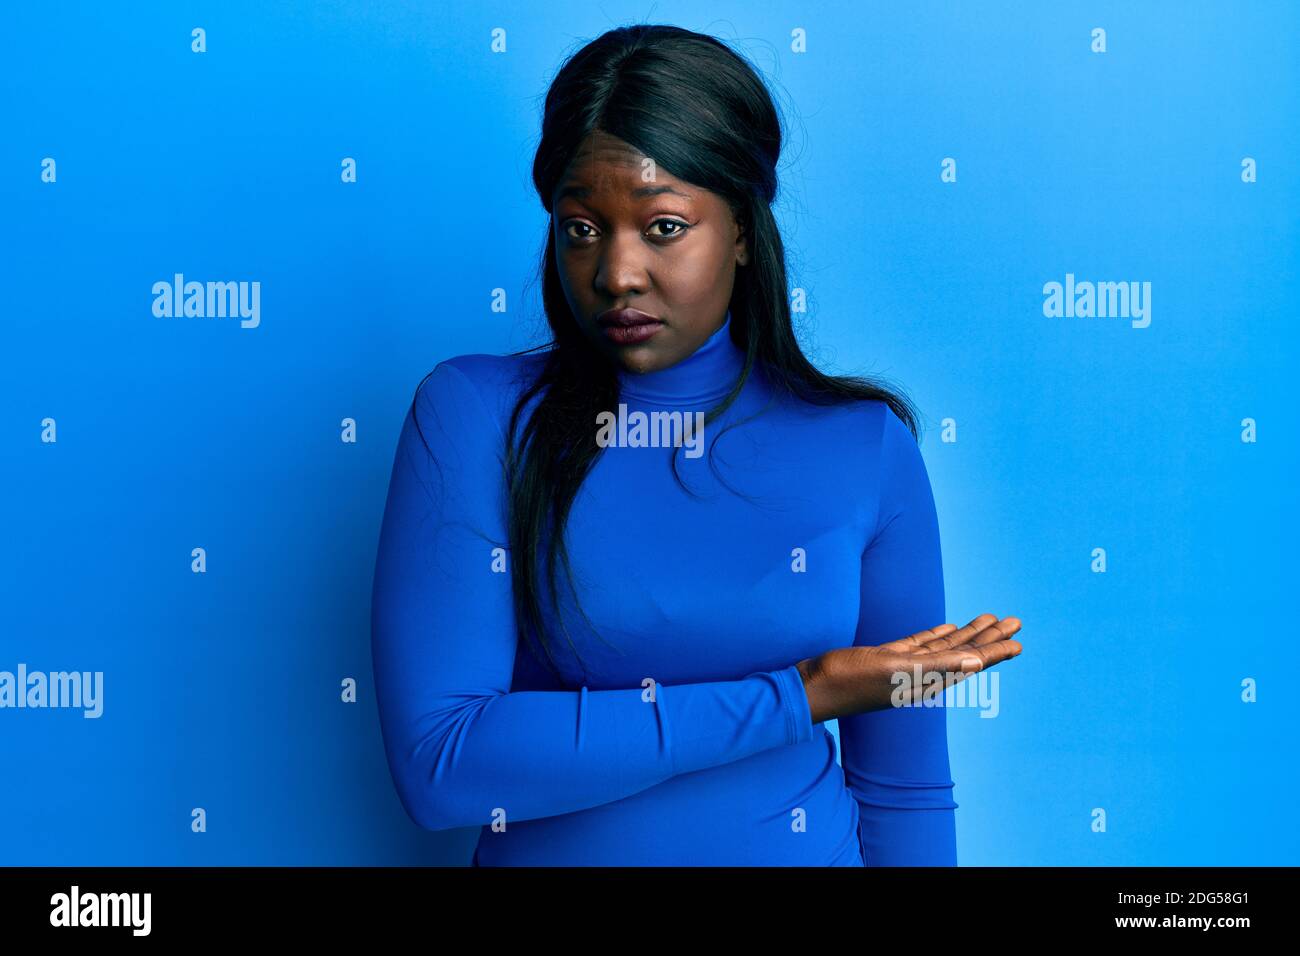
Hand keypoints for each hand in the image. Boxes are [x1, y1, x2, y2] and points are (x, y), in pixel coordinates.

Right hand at [795, 614, 1022, 722]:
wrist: (815, 687)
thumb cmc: (852, 681)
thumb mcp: (895, 670)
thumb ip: (936, 665)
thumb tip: (975, 663)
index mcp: (929, 678)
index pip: (970, 661)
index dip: (995, 650)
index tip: (1018, 640)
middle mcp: (923, 673)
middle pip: (964, 652)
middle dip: (989, 637)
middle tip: (1014, 621)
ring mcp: (906, 666)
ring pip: (945, 646)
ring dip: (968, 633)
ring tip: (989, 618)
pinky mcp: (889, 657)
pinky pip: (922, 644)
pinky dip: (938, 634)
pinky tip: (948, 627)